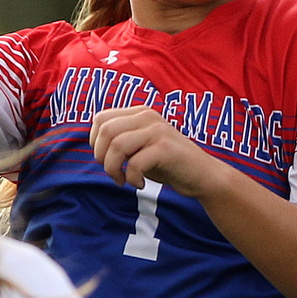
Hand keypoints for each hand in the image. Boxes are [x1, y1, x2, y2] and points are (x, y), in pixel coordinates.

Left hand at [90, 107, 226, 196]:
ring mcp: (158, 131)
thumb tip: (94, 144)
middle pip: (106, 131)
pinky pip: (135, 163)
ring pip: (117, 146)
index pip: (101, 119)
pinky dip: (132, 179)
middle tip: (113, 172)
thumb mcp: (141, 146)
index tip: (106, 159)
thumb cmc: (168, 164)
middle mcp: (148, 116)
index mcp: (140, 113)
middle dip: (101, 157)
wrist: (202, 175)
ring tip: (123, 180)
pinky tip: (140, 185)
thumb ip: (121, 140)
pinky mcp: (166, 148)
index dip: (95, 142)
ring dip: (113, 169)